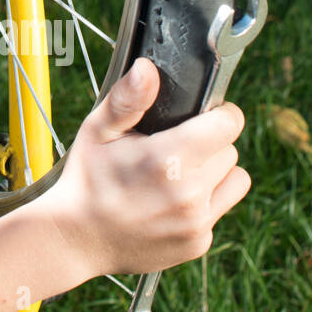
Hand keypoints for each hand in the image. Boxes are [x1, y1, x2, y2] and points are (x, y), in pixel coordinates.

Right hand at [33, 57, 250, 278]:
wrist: (77, 237)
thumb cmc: (87, 178)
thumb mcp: (97, 131)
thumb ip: (128, 98)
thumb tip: (147, 68)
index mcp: (166, 159)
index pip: (227, 125)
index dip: (219, 113)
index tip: (202, 115)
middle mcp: (189, 194)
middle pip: (229, 150)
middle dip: (208, 144)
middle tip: (172, 148)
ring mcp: (196, 222)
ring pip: (234, 180)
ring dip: (214, 172)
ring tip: (177, 174)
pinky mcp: (199, 243)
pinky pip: (220, 210)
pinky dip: (203, 202)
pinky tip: (170, 202)